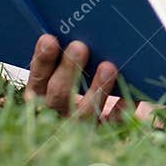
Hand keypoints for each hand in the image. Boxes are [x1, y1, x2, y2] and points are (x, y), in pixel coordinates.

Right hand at [23, 34, 153, 121]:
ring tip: (108, 66)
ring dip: (96, 88)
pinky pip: (114, 123)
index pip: (37, 80)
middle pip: (59, 96)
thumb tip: (76, 30)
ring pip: (85, 113)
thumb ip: (68, 58)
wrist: (112, 125)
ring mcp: (81, 129)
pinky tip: (128, 91)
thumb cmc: (87, 82)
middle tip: (80, 46)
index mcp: (42, 99)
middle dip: (69, 70)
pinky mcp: (107, 135)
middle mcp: (58, 116)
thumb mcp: (72, 73)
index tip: (49, 38)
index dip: (42, 61)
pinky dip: (121, 107)